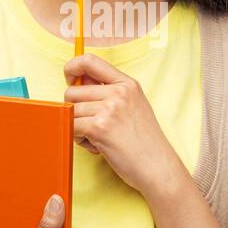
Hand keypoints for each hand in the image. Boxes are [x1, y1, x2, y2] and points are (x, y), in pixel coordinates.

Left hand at [63, 53, 187, 196]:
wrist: (157, 167)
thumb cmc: (144, 142)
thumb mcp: (133, 106)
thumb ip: (109, 92)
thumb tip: (77, 83)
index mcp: (127, 83)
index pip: (90, 61)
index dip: (72, 68)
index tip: (70, 81)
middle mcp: (119, 92)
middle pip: (73, 91)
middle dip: (75, 110)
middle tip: (91, 126)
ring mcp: (110, 108)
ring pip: (70, 111)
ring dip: (77, 128)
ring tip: (97, 139)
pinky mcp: (100, 127)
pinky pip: (72, 127)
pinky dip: (79, 140)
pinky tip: (96, 146)